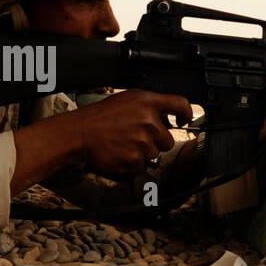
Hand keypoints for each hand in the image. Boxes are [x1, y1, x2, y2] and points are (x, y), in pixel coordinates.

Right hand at [74, 89, 192, 175]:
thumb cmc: (100, 116)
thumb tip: (168, 113)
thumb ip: (149, 105)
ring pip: (155, 154)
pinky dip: (132, 163)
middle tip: (136, 136)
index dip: (186, 114)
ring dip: (142, 152)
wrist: (80, 132)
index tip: (183, 120)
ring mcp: (142, 141)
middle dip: (156, 141)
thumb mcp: (127, 99)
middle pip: (168, 139)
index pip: (181, 104)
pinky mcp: (134, 159)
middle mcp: (148, 121)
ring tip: (124, 143)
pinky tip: (120, 152)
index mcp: (147, 102)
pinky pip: (142, 166)